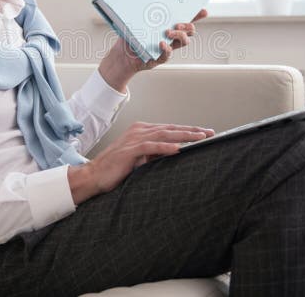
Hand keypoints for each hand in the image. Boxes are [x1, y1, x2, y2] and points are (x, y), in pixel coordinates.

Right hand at [67, 121, 214, 203]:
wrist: (94, 175)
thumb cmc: (116, 169)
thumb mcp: (140, 159)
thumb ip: (155, 154)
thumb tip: (175, 153)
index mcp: (142, 131)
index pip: (170, 128)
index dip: (188, 130)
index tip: (204, 133)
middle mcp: (139, 131)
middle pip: (170, 128)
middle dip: (192, 130)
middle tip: (210, 133)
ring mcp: (134, 139)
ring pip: (164, 134)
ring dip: (183, 135)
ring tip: (200, 138)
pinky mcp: (129, 150)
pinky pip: (150, 146)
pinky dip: (164, 147)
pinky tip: (177, 148)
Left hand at [98, 8, 208, 92]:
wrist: (121, 55)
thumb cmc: (130, 36)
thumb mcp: (136, 21)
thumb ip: (143, 11)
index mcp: (168, 25)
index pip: (186, 19)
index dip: (196, 15)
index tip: (203, 11)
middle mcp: (171, 36)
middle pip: (190, 31)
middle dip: (188, 26)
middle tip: (179, 23)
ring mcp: (167, 47)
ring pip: (184, 41)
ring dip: (179, 35)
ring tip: (168, 32)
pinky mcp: (160, 58)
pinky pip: (168, 54)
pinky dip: (166, 49)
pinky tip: (161, 43)